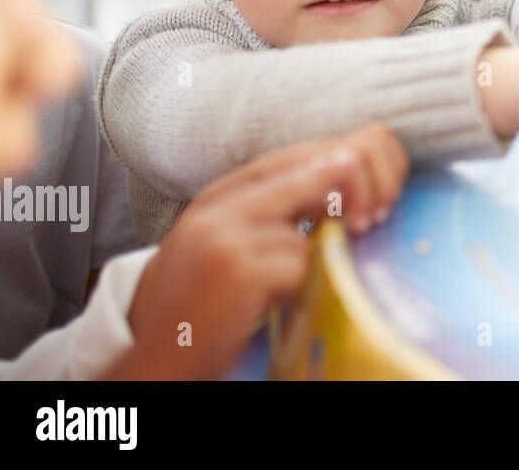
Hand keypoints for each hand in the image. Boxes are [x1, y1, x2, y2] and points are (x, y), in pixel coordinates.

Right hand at [104, 123, 407, 379]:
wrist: (152, 358)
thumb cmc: (194, 303)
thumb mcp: (217, 243)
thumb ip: (264, 212)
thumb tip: (334, 184)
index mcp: (213, 199)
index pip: (282, 160)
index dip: (327, 164)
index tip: (360, 175)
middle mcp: (216, 210)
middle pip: (301, 179)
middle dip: (339, 196)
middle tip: (366, 217)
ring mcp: (226, 239)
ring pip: (303, 235)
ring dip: (301, 265)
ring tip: (267, 290)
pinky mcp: (240, 271)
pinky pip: (297, 268)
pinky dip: (292, 290)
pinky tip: (262, 306)